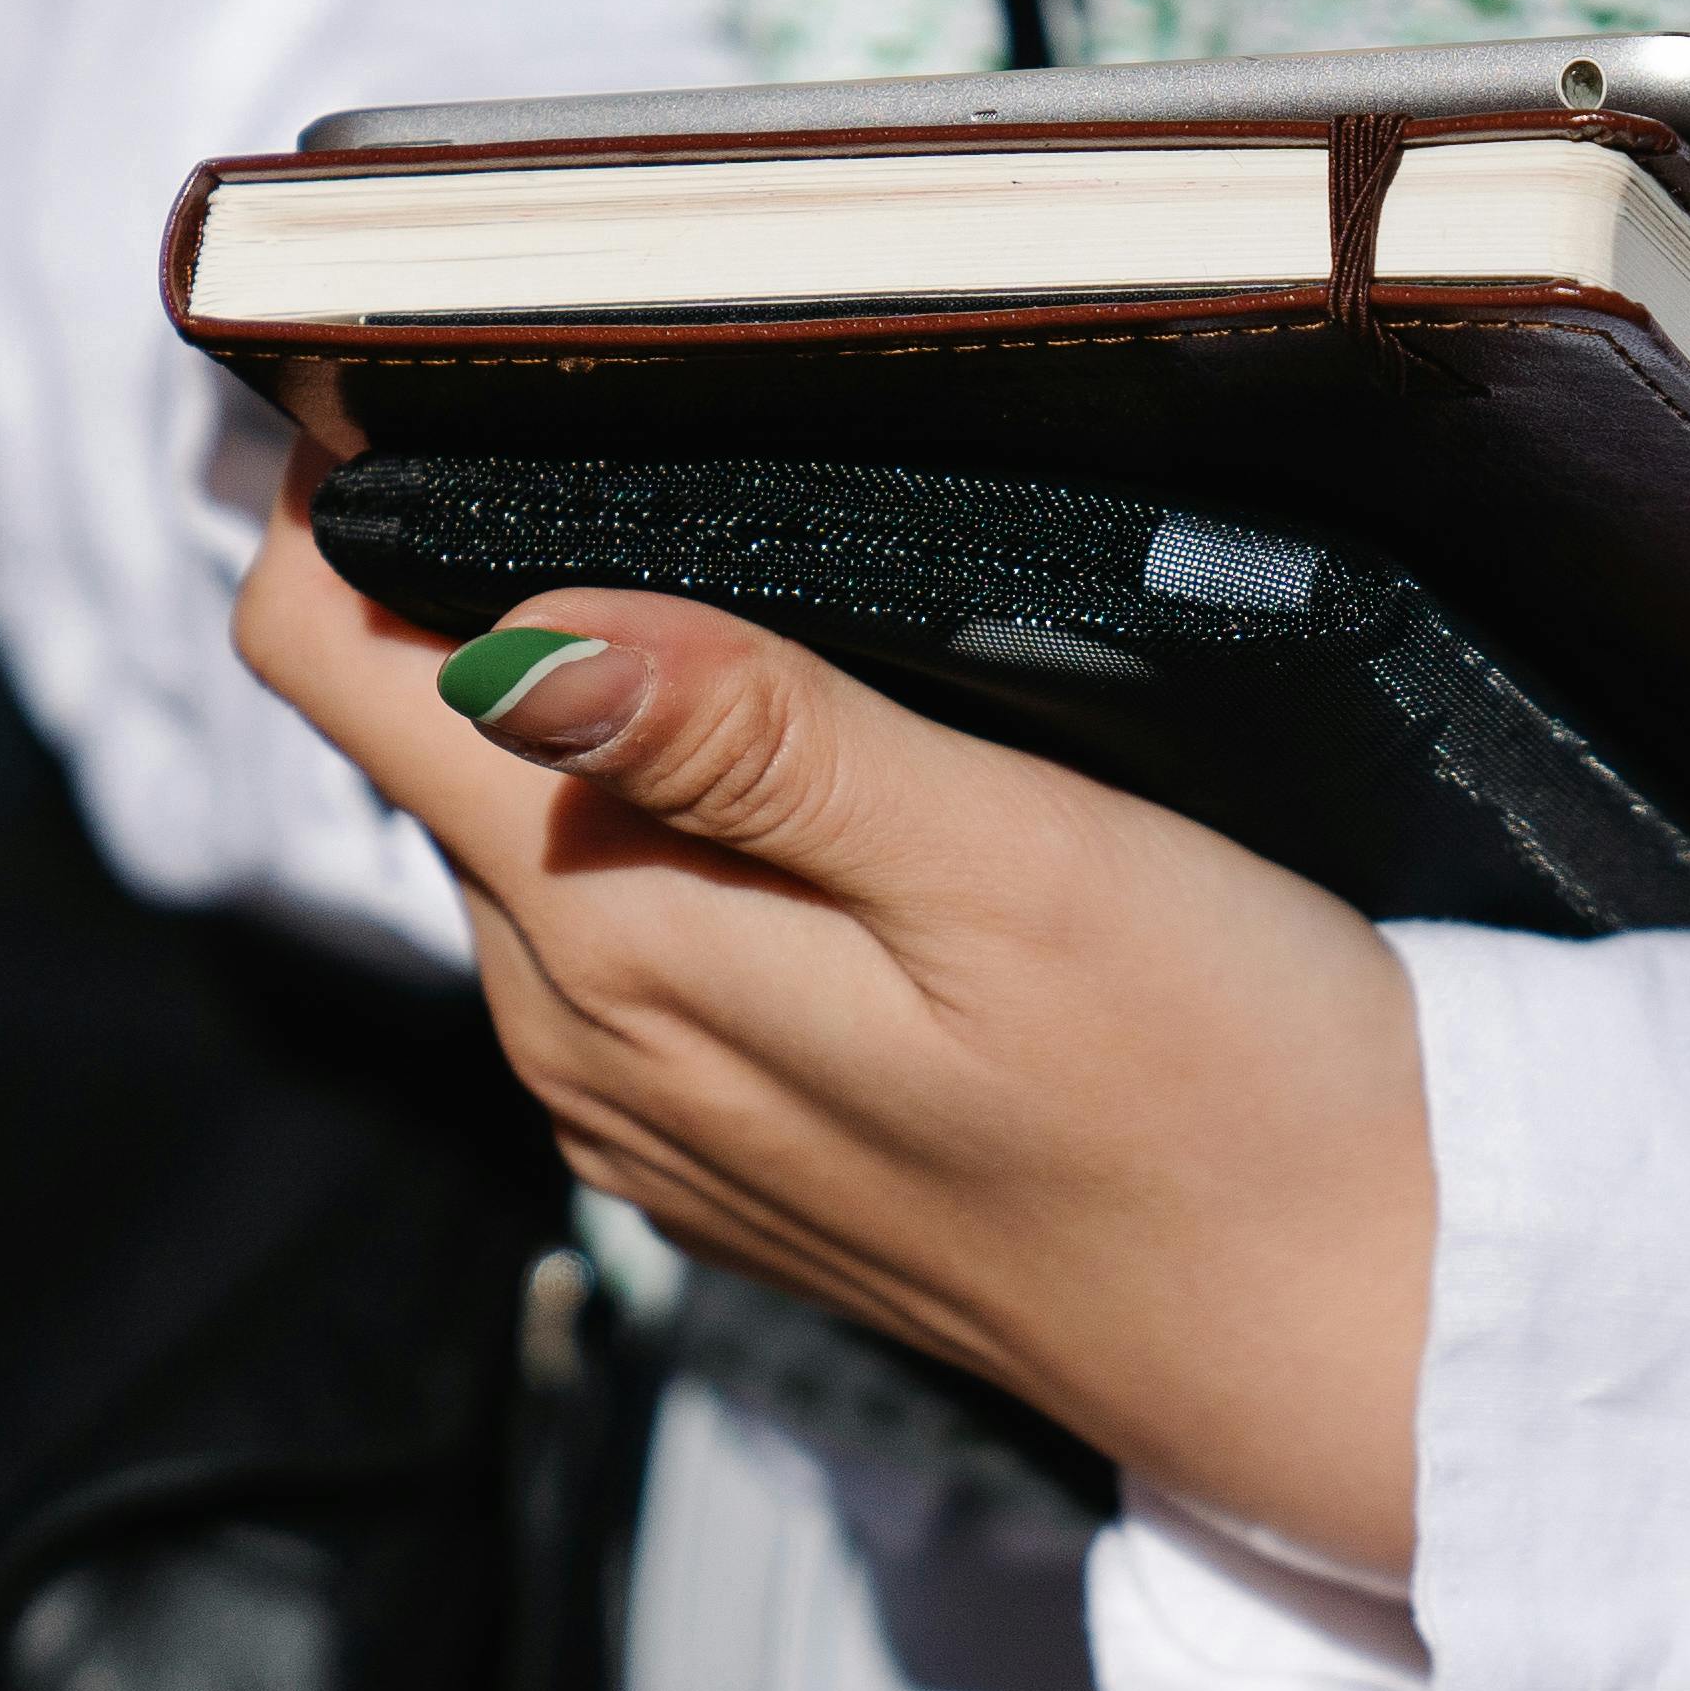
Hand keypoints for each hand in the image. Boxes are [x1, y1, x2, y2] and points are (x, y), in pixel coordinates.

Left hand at [236, 453, 1432, 1573]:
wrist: (1358, 1338)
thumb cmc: (1234, 1093)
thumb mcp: (1015, 867)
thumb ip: (757, 740)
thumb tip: (502, 632)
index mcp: (611, 939)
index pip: (330, 671)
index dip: (343, 495)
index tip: (426, 352)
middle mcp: (578, 1035)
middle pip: (412, 735)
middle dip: (472, 571)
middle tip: (630, 408)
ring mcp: (646, 1108)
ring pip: (517, 833)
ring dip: (577, 700)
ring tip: (744, 570)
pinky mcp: (732, 1149)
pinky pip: (617, 941)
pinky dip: (661, 826)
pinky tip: (807, 779)